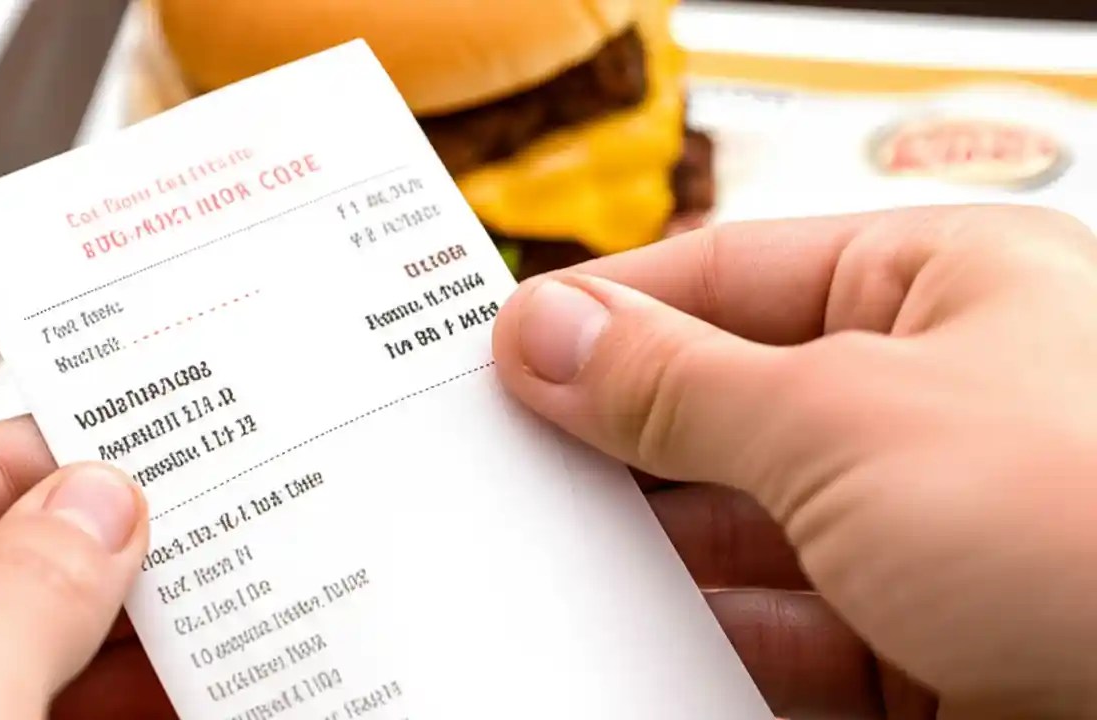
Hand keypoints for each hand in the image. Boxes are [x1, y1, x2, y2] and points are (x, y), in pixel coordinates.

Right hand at [492, 205, 1096, 718]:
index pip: (732, 278)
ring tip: (541, 561)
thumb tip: (549, 334)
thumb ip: (678, 384)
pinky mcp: (930, 654)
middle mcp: (940, 408)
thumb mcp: (844, 421)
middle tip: (500, 463)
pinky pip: (787, 637)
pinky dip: (709, 644)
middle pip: (729, 413)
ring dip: (654, 554)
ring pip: (748, 537)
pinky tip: (634, 644)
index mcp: (945, 293)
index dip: (613, 310)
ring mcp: (934, 538)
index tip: (506, 349)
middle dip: (619, 444)